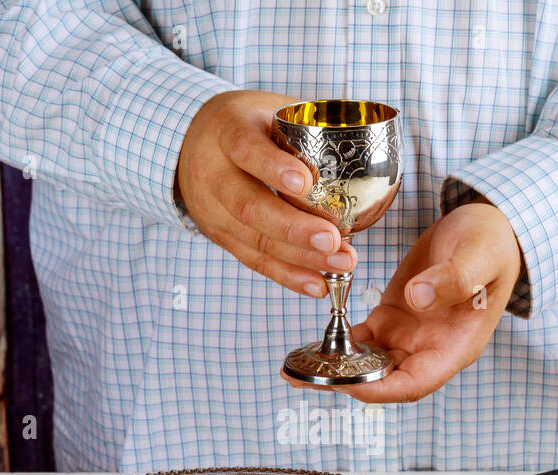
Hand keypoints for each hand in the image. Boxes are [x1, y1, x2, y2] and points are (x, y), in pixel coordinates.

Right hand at [176, 90, 357, 296]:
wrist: (188, 145)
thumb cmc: (245, 124)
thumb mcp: (267, 109)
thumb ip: (307, 124)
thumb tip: (369, 141)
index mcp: (226, 131)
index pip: (245, 149)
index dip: (273, 168)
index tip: (306, 183)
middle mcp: (213, 173)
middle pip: (248, 206)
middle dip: (294, 228)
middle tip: (333, 239)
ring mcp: (212, 210)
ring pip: (254, 240)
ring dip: (300, 258)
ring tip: (341, 261)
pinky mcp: (220, 236)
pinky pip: (254, 261)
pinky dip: (288, 276)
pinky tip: (318, 284)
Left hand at [284, 200, 522, 401]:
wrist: (485, 226)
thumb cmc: (492, 244)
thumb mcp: (480, 256)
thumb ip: (454, 279)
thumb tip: (417, 299)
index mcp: (455, 346)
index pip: (416, 383)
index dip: (381, 390)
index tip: (350, 385)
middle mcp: (429, 349)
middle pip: (384, 380)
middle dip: (345, 382)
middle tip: (303, 377)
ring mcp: (409, 335)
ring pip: (367, 363)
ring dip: (335, 367)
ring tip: (295, 366)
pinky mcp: (391, 317)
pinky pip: (361, 338)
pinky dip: (337, 341)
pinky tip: (310, 341)